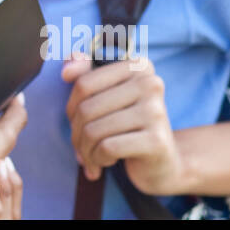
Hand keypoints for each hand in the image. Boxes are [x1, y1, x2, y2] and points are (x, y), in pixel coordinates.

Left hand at [62, 52, 189, 196]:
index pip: (84, 83)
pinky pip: (107, 148)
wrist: (164, 162)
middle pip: (86, 109)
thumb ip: (84, 74)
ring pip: (93, 131)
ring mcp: (155, 111)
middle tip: (81, 148)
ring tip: (91, 158)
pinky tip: (107, 163)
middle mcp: (150, 84)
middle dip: (76, 134)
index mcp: (137, 67)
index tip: (76, 123)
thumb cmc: (127, 126)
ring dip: (85, 151)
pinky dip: (98, 159)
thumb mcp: (106, 97)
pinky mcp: (156, 140)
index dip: (71, 108)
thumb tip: (66, 70)